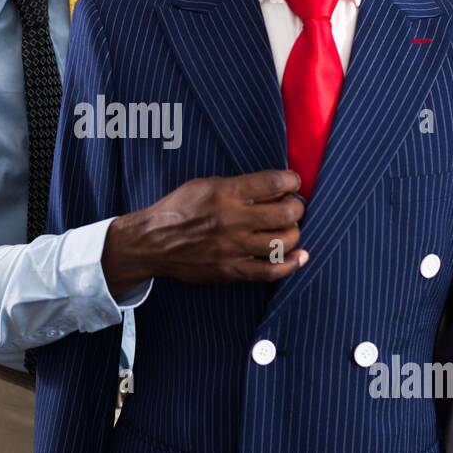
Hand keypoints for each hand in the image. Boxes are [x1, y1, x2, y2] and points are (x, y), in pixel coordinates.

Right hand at [102, 170, 307, 293]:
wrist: (153, 242)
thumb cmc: (179, 209)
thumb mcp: (204, 184)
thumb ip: (237, 185)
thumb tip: (273, 185)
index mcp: (225, 193)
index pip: (274, 182)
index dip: (291, 180)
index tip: (293, 182)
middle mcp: (233, 220)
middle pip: (286, 213)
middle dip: (296, 207)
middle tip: (292, 206)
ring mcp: (234, 248)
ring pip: (283, 242)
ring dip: (293, 233)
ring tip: (288, 229)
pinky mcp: (232, 270)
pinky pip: (271, 271)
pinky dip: (291, 264)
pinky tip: (299, 256)